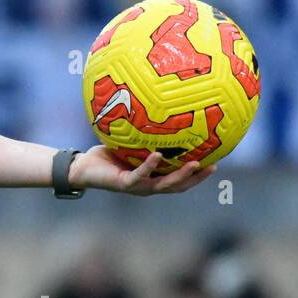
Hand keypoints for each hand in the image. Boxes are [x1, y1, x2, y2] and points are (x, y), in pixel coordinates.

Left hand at [69, 145, 216, 195]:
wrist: (82, 167)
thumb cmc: (106, 155)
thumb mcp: (129, 144)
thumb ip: (144, 134)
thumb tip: (157, 111)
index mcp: (152, 178)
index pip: (180, 179)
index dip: (198, 175)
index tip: (216, 163)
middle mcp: (148, 185)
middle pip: (178, 186)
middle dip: (197, 178)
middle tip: (214, 166)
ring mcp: (137, 187)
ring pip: (164, 184)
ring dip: (181, 176)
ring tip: (196, 164)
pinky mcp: (123, 184)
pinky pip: (139, 175)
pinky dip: (149, 166)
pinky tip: (158, 155)